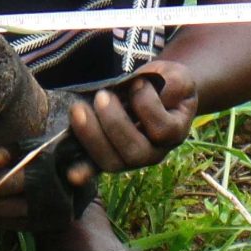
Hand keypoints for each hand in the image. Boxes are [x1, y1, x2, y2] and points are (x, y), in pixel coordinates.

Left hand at [65, 60, 199, 178]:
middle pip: (135, 153)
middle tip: (102, 96)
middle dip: (114, 123)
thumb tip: (153, 90)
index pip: (163, 130)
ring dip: (92, 137)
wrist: (156, 91)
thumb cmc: (167, 84)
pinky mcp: (109, 156)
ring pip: (112, 162)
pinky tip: (72, 172)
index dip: (148, 106)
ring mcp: (129, 159)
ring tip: (79, 109)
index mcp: (174, 133)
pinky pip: (95, 168)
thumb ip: (174, 84)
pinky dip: (83, 170)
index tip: (138, 83)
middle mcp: (153, 152)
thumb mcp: (178, 77)